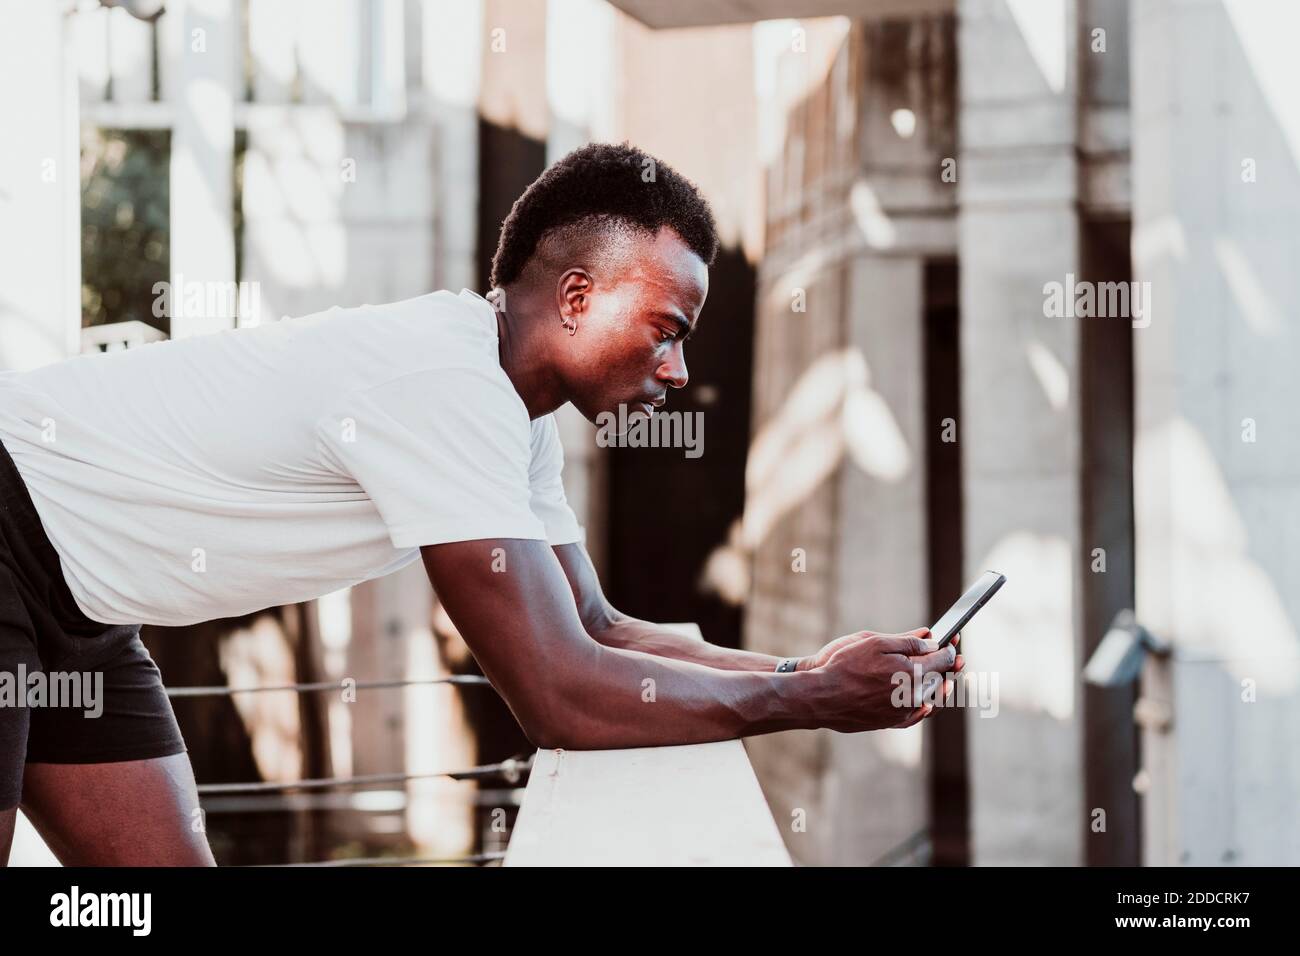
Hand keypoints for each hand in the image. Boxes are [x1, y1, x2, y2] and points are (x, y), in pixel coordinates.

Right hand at [810, 628, 962, 731]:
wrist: (822, 697)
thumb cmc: (845, 665)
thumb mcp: (875, 642)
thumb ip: (908, 642)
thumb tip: (932, 643)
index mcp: (913, 672)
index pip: (942, 660)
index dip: (949, 649)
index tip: (951, 643)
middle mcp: (913, 695)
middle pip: (941, 680)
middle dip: (949, 667)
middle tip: (955, 658)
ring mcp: (903, 711)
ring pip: (931, 699)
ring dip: (941, 687)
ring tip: (946, 679)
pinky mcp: (892, 722)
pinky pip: (917, 716)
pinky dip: (925, 707)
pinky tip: (927, 703)